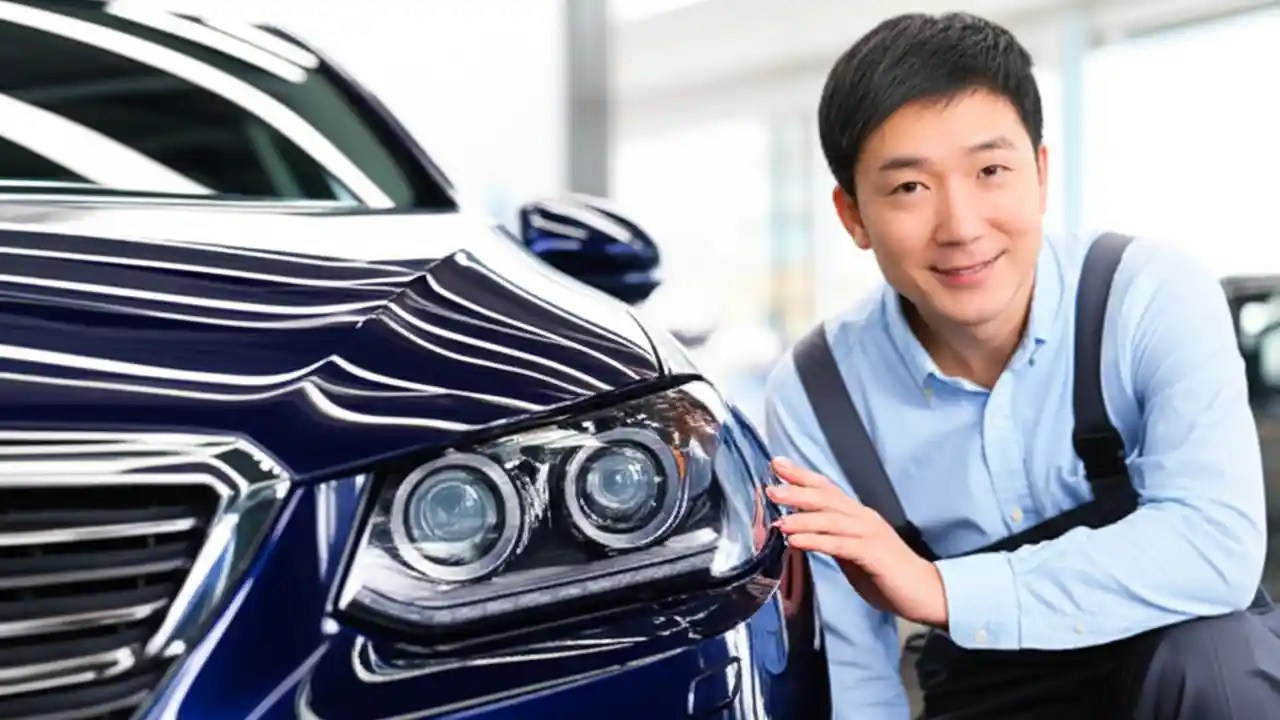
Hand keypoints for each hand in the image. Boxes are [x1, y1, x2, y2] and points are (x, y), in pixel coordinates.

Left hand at [765, 457, 948, 628]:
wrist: (924, 592)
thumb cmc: (887, 573)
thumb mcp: (852, 551)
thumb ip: (831, 538)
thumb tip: (801, 533)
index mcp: (857, 515)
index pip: (826, 489)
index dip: (802, 475)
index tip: (776, 464)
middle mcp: (863, 518)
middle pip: (826, 497)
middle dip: (796, 490)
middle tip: (771, 487)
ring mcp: (869, 534)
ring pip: (831, 518)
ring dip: (802, 517)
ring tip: (779, 520)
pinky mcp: (873, 554)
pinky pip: (840, 544)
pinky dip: (816, 540)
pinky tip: (797, 541)